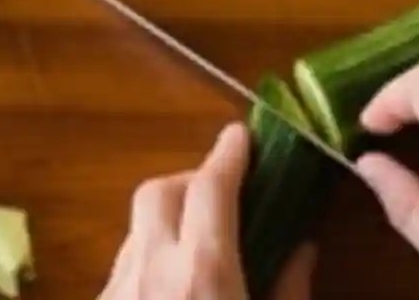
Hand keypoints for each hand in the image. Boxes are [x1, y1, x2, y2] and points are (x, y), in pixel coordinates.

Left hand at [99, 123, 316, 299]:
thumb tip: (301, 249)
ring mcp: (116, 291)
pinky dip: (149, 262)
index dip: (227, 155)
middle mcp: (152, 271)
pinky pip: (123, 270)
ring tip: (199, 248)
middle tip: (221, 196)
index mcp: (203, 272)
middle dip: (188, 182)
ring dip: (166, 224)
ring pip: (135, 232)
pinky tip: (172, 290)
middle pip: (157, 193)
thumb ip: (290, 291)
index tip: (240, 135)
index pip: (210, 188)